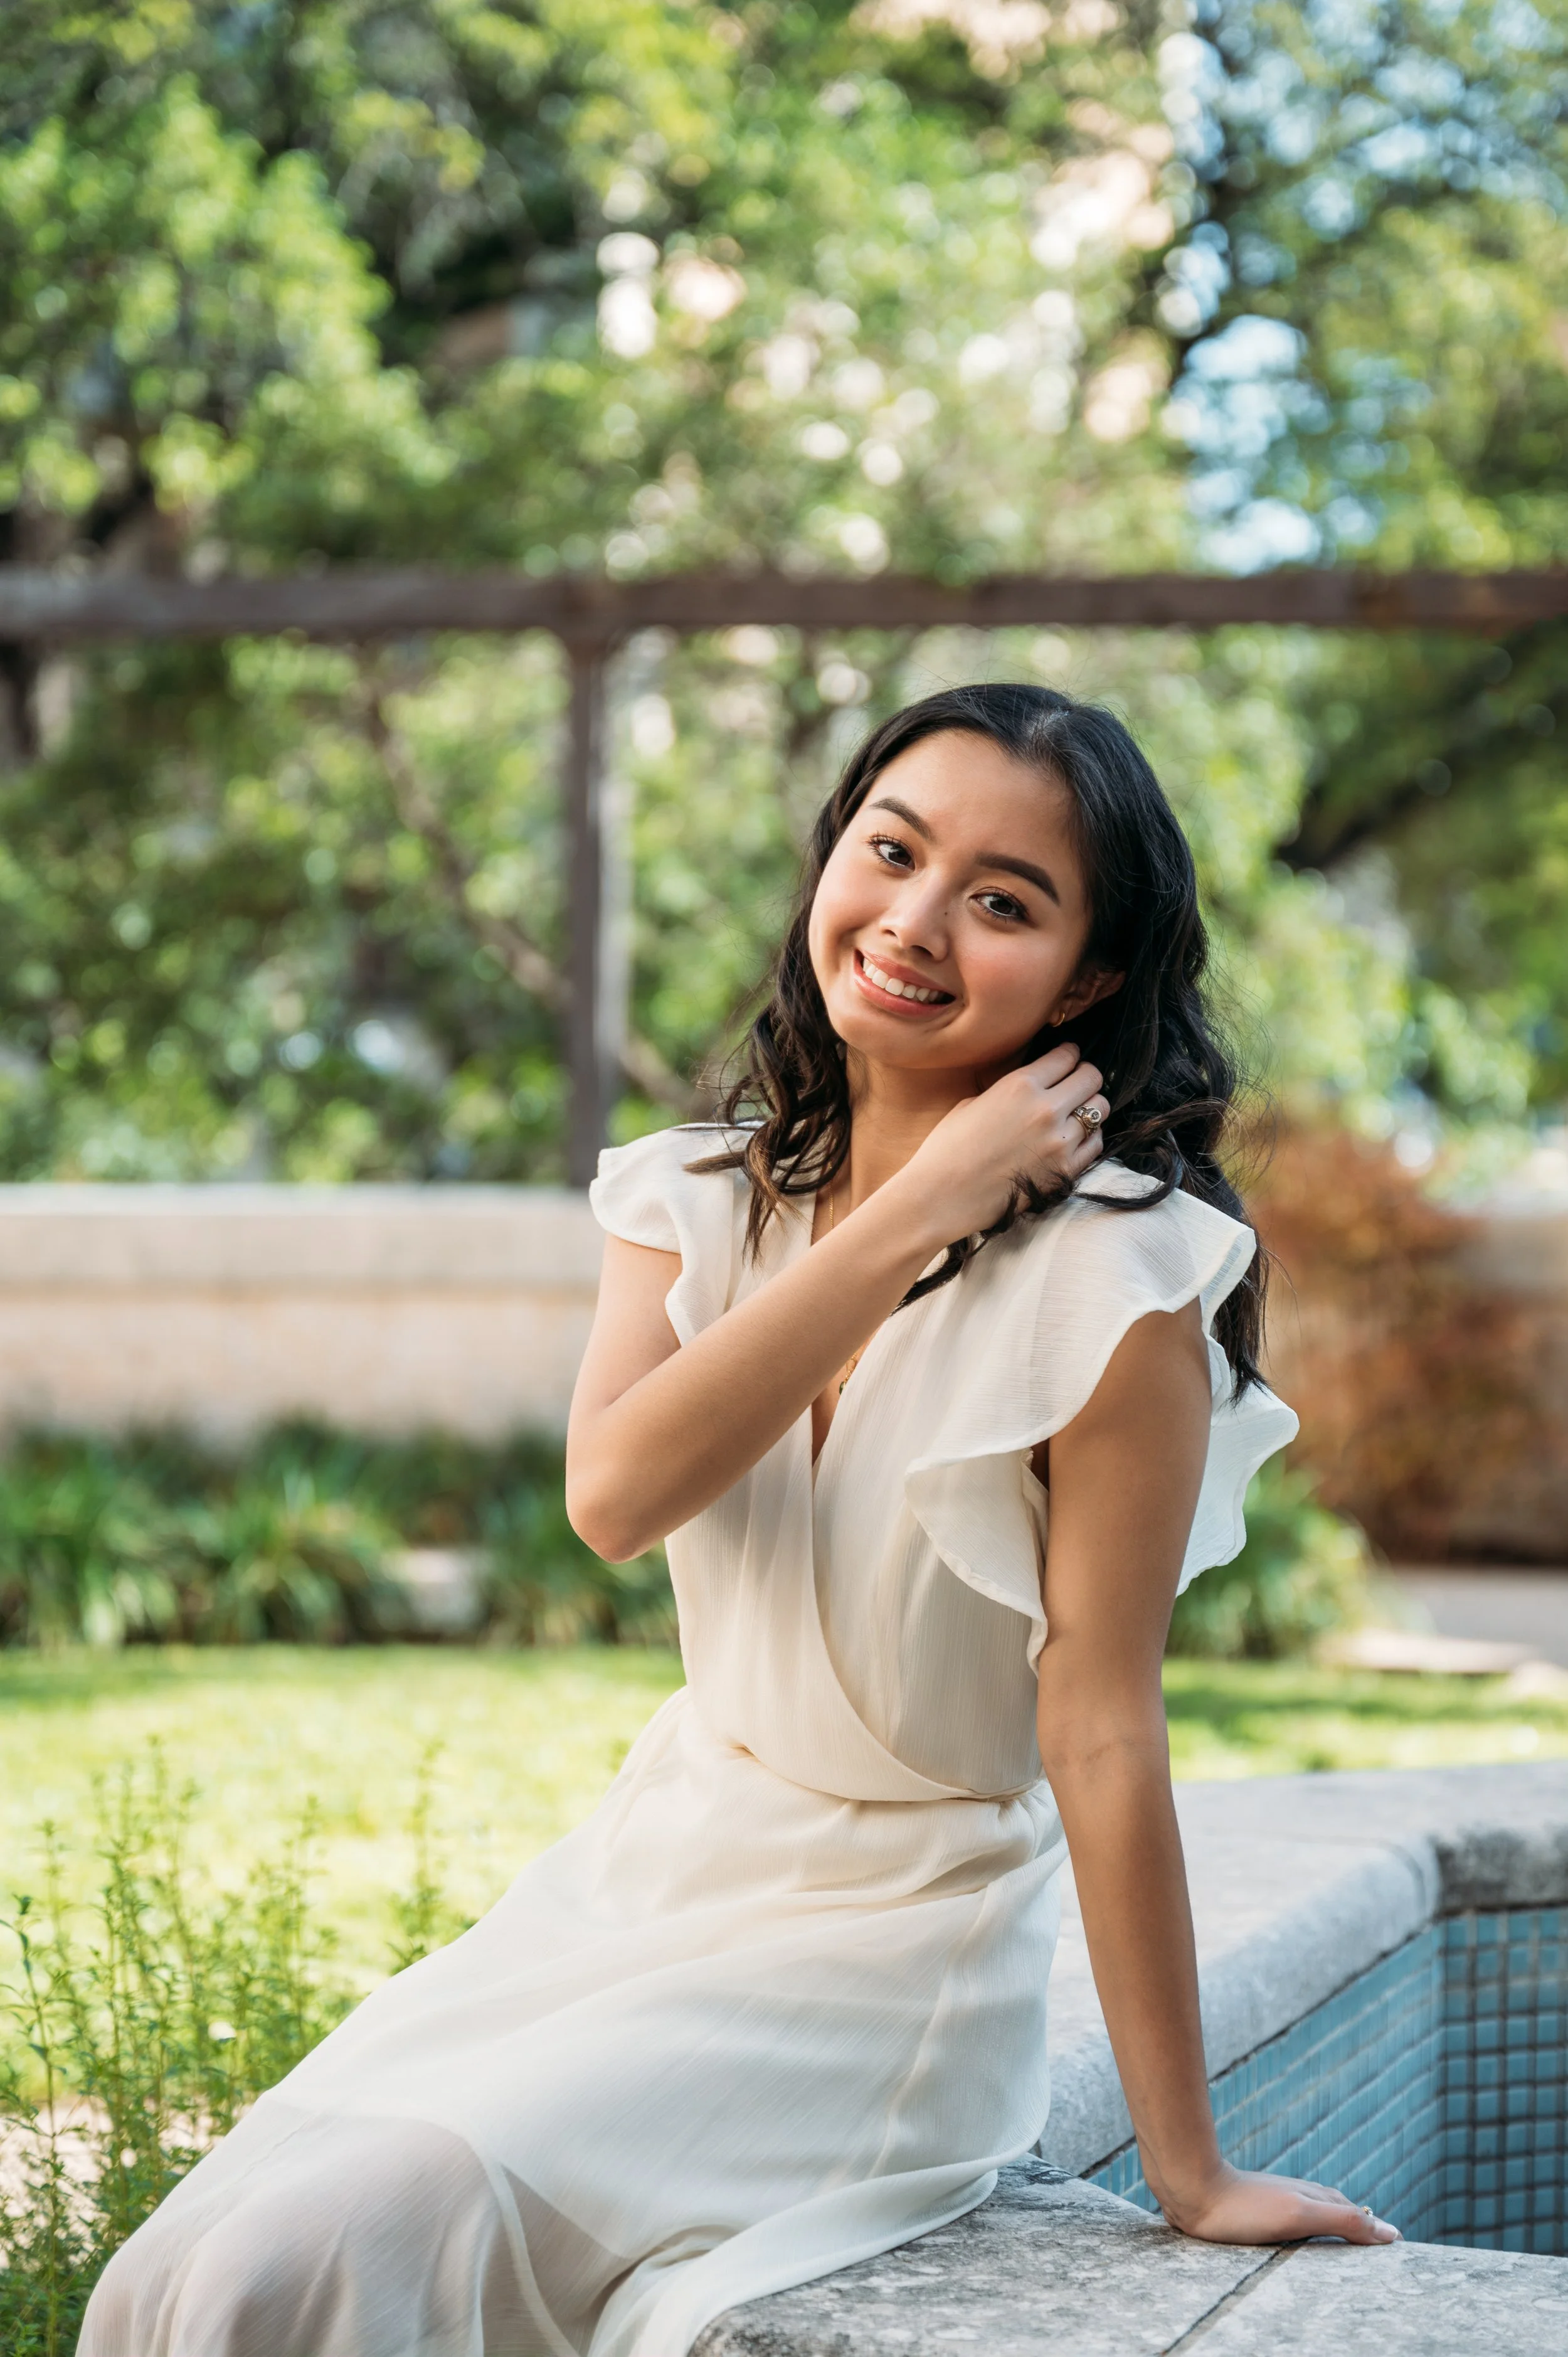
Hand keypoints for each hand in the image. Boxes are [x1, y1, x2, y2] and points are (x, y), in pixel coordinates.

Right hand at [889, 1045, 1108, 1243]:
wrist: (941, 1196)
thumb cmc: (947, 1149)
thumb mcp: (973, 1102)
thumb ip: (1009, 1090)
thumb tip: (1031, 1086)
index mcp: (1020, 1085)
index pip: (1067, 1056)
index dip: (1068, 1055)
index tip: (1067, 1059)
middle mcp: (1046, 1109)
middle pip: (1092, 1078)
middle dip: (1084, 1077)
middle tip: (1075, 1084)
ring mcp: (1060, 1142)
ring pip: (1100, 1110)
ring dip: (1089, 1108)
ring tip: (1074, 1114)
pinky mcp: (1066, 1171)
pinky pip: (1095, 1144)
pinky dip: (1088, 1139)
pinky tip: (1072, 1139)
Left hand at [1165, 2162, 1399, 2246]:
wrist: (1191, 2190)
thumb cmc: (1245, 2206)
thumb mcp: (1301, 2215)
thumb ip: (1344, 2222)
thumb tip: (1391, 2233)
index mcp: (1314, 2196)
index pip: (1355, 2215)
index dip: (1373, 2230)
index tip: (1394, 2245)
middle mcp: (1297, 2196)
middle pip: (1334, 2213)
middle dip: (1354, 2230)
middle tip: (1374, 2248)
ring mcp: (1274, 2204)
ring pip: (1309, 2218)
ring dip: (1326, 2232)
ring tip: (1339, 2250)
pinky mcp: (1252, 2214)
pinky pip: (1286, 2226)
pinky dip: (1300, 2236)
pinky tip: (1292, 2246)